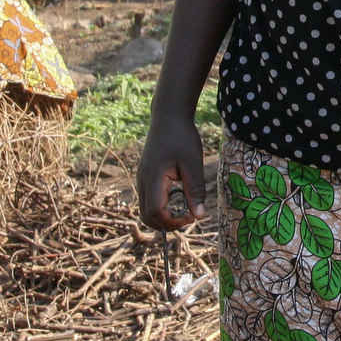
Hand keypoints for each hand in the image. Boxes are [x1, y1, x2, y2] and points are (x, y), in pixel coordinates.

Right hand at [136, 113, 206, 230]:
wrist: (168, 116)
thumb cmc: (182, 137)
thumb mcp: (193, 164)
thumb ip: (195, 190)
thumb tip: (199, 216)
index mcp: (153, 178)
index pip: (155, 213)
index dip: (172, 221)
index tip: (191, 216)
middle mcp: (143, 180)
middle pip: (146, 216)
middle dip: (166, 224)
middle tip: (187, 218)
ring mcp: (142, 178)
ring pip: (145, 210)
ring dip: (163, 217)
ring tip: (184, 210)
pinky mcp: (145, 176)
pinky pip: (148, 200)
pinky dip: (160, 208)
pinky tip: (177, 200)